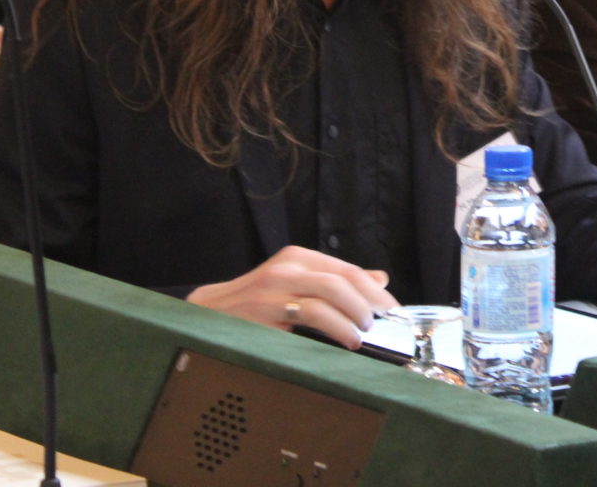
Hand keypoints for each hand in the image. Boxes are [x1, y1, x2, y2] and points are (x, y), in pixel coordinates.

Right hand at [185, 245, 398, 348]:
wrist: (205, 317)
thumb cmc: (254, 305)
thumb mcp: (295, 285)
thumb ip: (333, 282)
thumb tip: (380, 279)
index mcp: (295, 258)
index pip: (345, 269)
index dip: (373, 290)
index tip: (392, 309)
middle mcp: (286, 267)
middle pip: (341, 279)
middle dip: (369, 302)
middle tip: (382, 322)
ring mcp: (273, 288)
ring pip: (328, 293)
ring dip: (354, 315)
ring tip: (363, 333)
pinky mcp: (264, 311)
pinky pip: (310, 315)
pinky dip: (336, 327)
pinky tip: (346, 339)